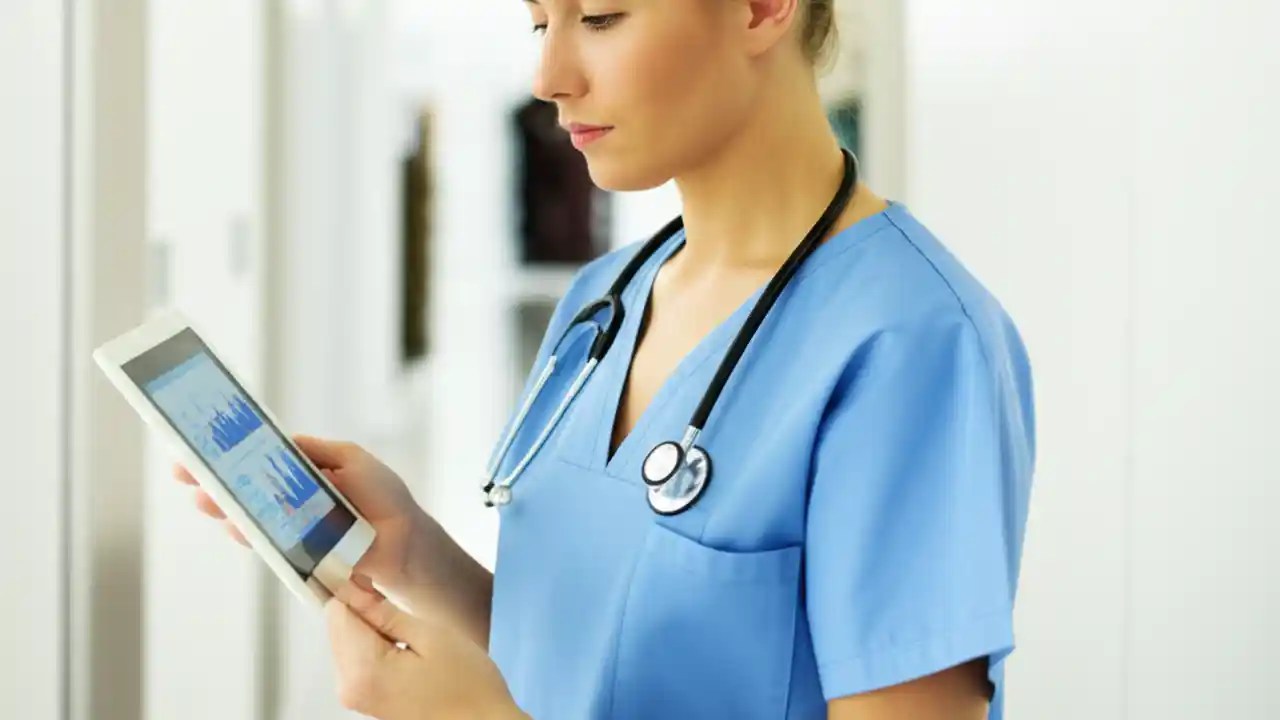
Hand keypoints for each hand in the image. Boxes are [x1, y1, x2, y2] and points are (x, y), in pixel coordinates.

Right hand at [173, 435, 429, 590]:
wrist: (407, 541)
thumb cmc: (386, 497)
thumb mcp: (351, 459)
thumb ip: (315, 451)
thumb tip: (281, 440)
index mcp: (309, 473)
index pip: (264, 460)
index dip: (235, 452)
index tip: (204, 442)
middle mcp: (298, 499)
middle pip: (250, 488)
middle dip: (217, 480)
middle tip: (185, 470)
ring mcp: (297, 526)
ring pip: (253, 515)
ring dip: (225, 506)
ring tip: (201, 497)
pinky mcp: (302, 553)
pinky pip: (269, 542)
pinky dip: (250, 533)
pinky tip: (233, 524)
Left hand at [327, 576, 527, 719]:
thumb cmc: (467, 682)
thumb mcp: (431, 635)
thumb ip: (384, 612)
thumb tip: (351, 586)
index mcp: (362, 669)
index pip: (336, 611)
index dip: (356, 591)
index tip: (380, 587)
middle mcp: (347, 686)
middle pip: (338, 626)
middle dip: (364, 612)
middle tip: (404, 618)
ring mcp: (354, 695)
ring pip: (346, 640)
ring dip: (371, 630)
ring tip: (409, 638)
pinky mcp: (364, 698)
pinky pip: (356, 658)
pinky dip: (374, 646)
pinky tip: (404, 652)